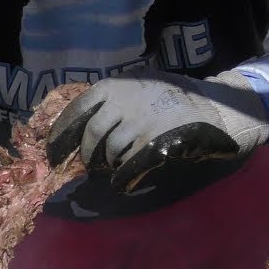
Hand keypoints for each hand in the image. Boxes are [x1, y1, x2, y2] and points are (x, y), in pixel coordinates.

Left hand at [47, 67, 268, 193]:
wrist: (216, 109)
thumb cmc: (175, 98)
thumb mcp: (141, 85)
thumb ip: (111, 99)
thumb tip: (77, 128)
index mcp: (115, 86)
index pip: (76, 111)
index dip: (60, 136)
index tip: (52, 154)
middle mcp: (123, 102)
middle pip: (91, 137)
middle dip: (88, 156)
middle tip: (92, 166)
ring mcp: (139, 124)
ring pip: (109, 154)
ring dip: (109, 166)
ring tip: (116, 168)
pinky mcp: (154, 145)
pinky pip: (127, 168)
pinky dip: (122, 179)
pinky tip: (123, 183)